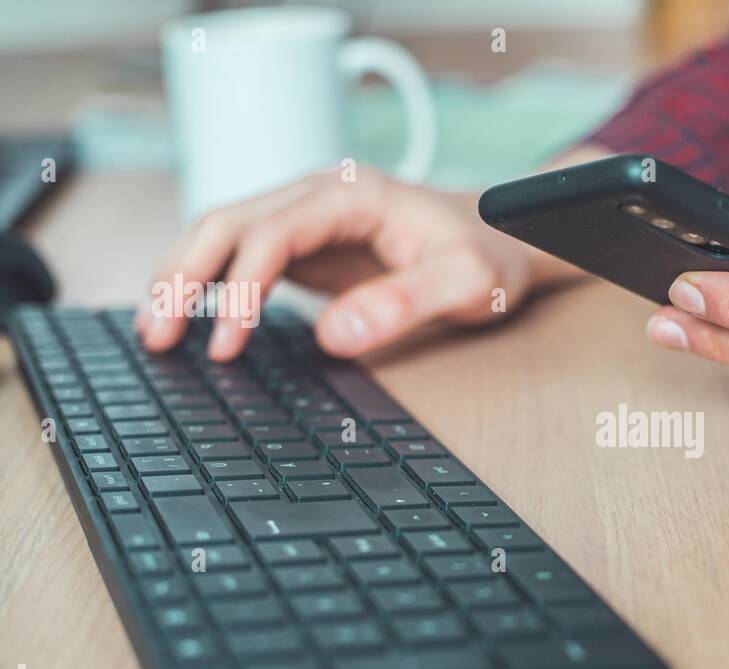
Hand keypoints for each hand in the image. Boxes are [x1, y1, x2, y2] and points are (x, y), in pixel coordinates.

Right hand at [136, 160, 590, 360]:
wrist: (505, 240)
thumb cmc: (491, 256)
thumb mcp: (468, 283)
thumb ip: (407, 303)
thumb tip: (334, 334)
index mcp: (351, 195)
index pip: (272, 232)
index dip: (241, 287)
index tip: (229, 345)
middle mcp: (318, 196)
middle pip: (225, 222)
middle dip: (183, 276)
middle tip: (157, 336)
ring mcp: (306, 217)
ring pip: (220, 234)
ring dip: (182, 278)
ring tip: (155, 332)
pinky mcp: (304, 244)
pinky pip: (241, 256)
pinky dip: (208, 285)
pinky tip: (190, 321)